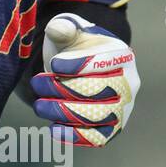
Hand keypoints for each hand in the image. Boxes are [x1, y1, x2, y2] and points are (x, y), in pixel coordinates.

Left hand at [29, 12, 140, 145]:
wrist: (80, 69)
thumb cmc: (75, 47)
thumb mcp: (69, 31)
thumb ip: (63, 28)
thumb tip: (57, 29)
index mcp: (122, 56)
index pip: (103, 63)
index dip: (77, 65)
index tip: (54, 65)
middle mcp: (128, 84)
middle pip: (98, 91)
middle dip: (62, 89)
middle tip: (36, 82)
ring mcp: (122, 108)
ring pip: (96, 116)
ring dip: (64, 112)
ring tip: (39, 106)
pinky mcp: (111, 129)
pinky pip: (97, 138)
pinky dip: (75, 136)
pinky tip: (53, 129)